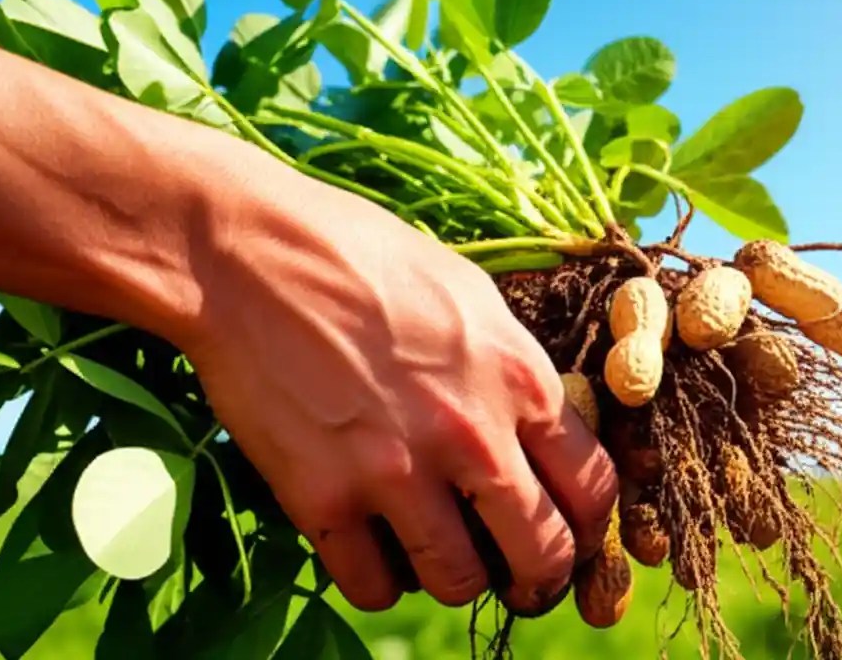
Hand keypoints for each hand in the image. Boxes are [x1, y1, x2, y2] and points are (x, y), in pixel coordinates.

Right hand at [177, 166, 618, 613]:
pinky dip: (380, 582)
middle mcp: (471, 435)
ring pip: (458, 582)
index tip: (574, 538)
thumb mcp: (469, 292)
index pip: (591, 488)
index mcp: (518, 378)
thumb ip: (512, 366)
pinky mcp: (323, 498)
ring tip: (440, 556)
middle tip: (520, 577)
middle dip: (539, 577)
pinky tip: (374, 550)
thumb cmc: (361, 255)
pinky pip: (372, 587)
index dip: (592, 528)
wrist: (249, 254)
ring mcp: (396, 472)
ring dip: (457, 578)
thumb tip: (539, 424)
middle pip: (542, 554)